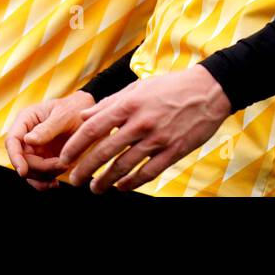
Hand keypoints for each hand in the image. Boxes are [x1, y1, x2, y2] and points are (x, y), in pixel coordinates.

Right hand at [4, 91, 93, 190]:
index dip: (15, 157)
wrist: (89, 114)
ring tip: (66, 166)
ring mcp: (34, 150)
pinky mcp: (44, 160)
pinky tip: (55, 183)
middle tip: (62, 164)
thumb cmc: (75, 108)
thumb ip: (47, 128)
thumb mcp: (63, 115)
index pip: (12, 140)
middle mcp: (26, 136)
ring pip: (30, 172)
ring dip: (45, 176)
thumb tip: (27, 140)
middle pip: (22, 160)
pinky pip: (38, 177)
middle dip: (40, 167)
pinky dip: (45, 183)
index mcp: (26, 120)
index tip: (23, 171)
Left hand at [58, 65, 231, 193]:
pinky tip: (122, 187)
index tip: (65, 158)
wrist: (208, 91)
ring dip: (106, 181)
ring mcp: (157, 139)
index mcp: (129, 104)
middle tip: (74, 180)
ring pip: (124, 167)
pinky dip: (132, 183)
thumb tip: (84, 115)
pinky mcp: (173, 151)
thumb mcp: (137, 88)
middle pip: (105, 151)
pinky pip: (148, 173)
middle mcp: (140, 123)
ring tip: (95, 188)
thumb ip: (109, 103)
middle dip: (85, 169)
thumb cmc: (170, 86)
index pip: (93, 128)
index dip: (75, 146)